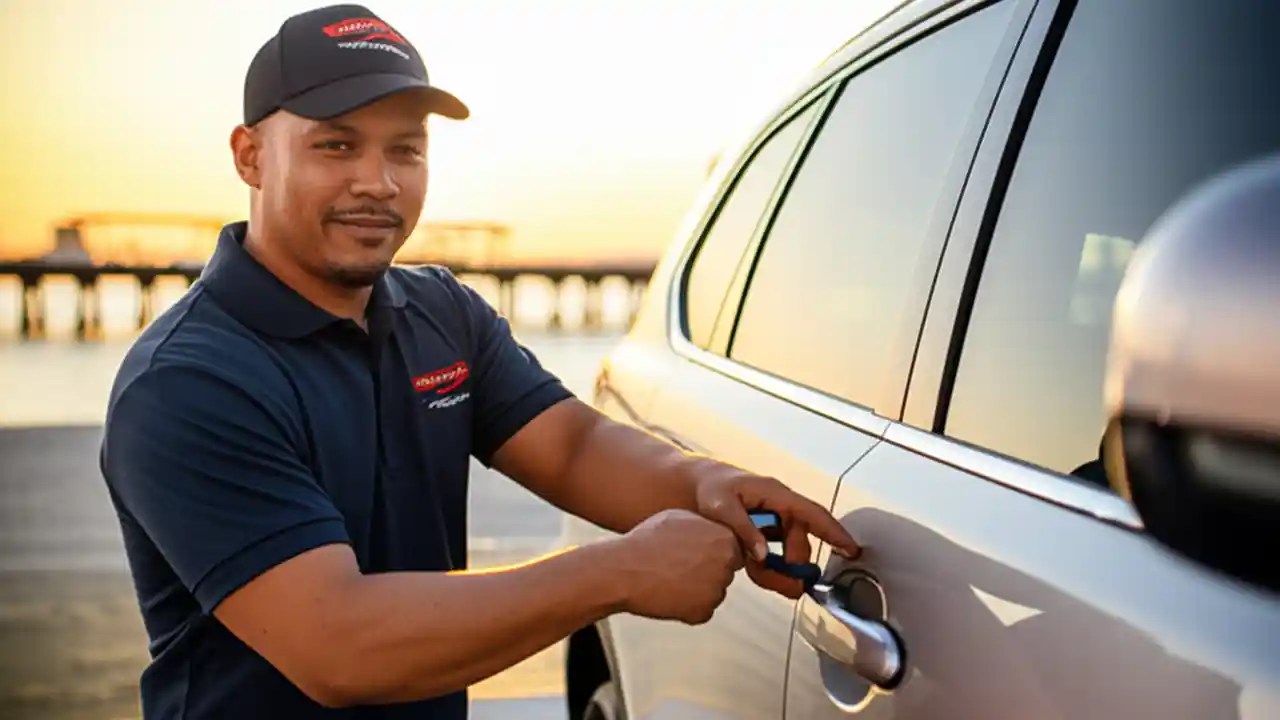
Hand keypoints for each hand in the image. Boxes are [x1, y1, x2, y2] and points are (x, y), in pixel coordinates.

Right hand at [608, 509, 744, 624]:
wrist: (625, 571)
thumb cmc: (647, 541)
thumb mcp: (679, 517)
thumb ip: (705, 525)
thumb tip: (712, 531)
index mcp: (725, 539)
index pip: (733, 549)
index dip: (714, 551)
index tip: (695, 552)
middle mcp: (726, 566)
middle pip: (725, 571)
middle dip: (709, 570)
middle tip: (680, 566)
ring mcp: (716, 591)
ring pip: (713, 591)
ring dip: (698, 588)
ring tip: (669, 579)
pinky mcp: (703, 613)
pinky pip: (701, 610)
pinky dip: (688, 606)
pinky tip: (668, 594)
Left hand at [689, 459, 860, 599]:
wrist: (691, 487)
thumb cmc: (709, 489)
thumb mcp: (722, 507)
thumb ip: (744, 530)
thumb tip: (764, 554)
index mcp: (776, 495)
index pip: (812, 514)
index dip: (834, 532)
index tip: (851, 550)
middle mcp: (778, 508)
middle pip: (799, 540)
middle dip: (795, 563)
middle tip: (789, 584)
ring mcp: (770, 521)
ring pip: (787, 551)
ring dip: (781, 569)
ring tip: (769, 581)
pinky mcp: (761, 533)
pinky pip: (772, 554)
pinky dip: (767, 568)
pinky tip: (757, 572)